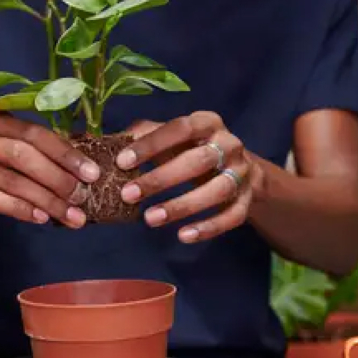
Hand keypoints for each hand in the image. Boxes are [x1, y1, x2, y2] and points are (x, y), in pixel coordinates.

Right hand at [0, 105, 99, 227]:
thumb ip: (20, 143)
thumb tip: (69, 163)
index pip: (35, 133)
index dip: (65, 152)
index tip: (91, 171)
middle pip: (25, 156)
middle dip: (60, 177)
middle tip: (85, 194)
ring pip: (13, 181)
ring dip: (47, 200)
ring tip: (72, 216)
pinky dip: (19, 209)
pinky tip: (40, 218)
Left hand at [115, 111, 261, 242]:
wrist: (237, 167)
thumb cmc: (190, 149)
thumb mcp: (171, 138)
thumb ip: (144, 135)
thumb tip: (109, 142)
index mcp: (207, 122)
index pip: (179, 128)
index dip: (151, 144)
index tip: (122, 162)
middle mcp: (229, 144)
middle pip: (198, 161)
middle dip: (161, 179)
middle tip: (128, 195)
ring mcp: (242, 172)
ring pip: (217, 190)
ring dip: (182, 206)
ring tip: (149, 219)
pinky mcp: (248, 199)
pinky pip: (232, 216)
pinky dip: (209, 228)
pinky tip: (183, 236)